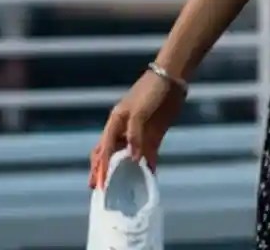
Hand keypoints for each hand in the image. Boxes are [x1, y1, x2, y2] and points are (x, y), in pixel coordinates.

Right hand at [88, 69, 185, 188]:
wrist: (171, 79)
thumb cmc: (150, 91)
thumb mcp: (139, 111)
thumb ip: (135, 135)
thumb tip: (134, 159)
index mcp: (115, 123)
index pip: (104, 150)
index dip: (100, 167)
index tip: (98, 185)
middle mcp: (124, 130)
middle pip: (110, 154)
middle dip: (104, 171)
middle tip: (100, 190)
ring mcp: (139, 134)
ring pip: (128, 157)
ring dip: (126, 171)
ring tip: (123, 189)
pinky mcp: (154, 135)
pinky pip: (149, 154)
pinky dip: (147, 166)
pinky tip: (148, 178)